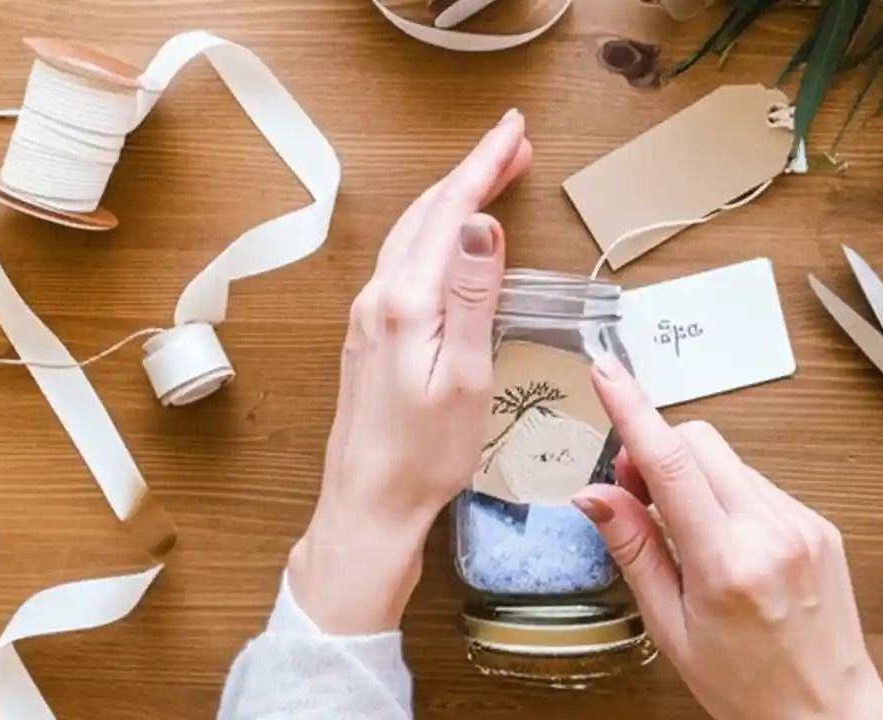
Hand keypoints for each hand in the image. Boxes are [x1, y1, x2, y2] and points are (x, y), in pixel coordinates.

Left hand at [289, 110, 532, 633]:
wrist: (368, 505)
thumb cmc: (423, 456)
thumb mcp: (464, 377)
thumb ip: (471, 296)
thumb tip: (481, 225)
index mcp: (405, 302)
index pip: (449, 213)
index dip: (485, 166)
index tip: (513, 132)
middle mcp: (379, 299)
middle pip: (427, 214)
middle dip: (472, 171)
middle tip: (512, 142)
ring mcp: (368, 316)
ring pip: (411, 233)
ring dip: (451, 198)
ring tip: (488, 176)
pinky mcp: (369, 335)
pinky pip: (402, 260)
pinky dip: (432, 231)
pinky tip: (446, 237)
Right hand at [571, 358, 882, 719]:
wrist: (827, 713)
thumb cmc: (749, 686)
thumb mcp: (671, 629)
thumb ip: (634, 550)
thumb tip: (595, 496)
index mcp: (728, 564)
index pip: (670, 464)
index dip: (632, 411)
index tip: (607, 375)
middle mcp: (772, 532)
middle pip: (701, 441)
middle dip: (657, 448)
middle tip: (633, 490)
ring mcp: (802, 523)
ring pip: (729, 460)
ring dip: (693, 475)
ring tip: (683, 530)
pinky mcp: (819, 522)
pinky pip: (758, 483)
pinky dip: (727, 495)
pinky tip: (723, 540)